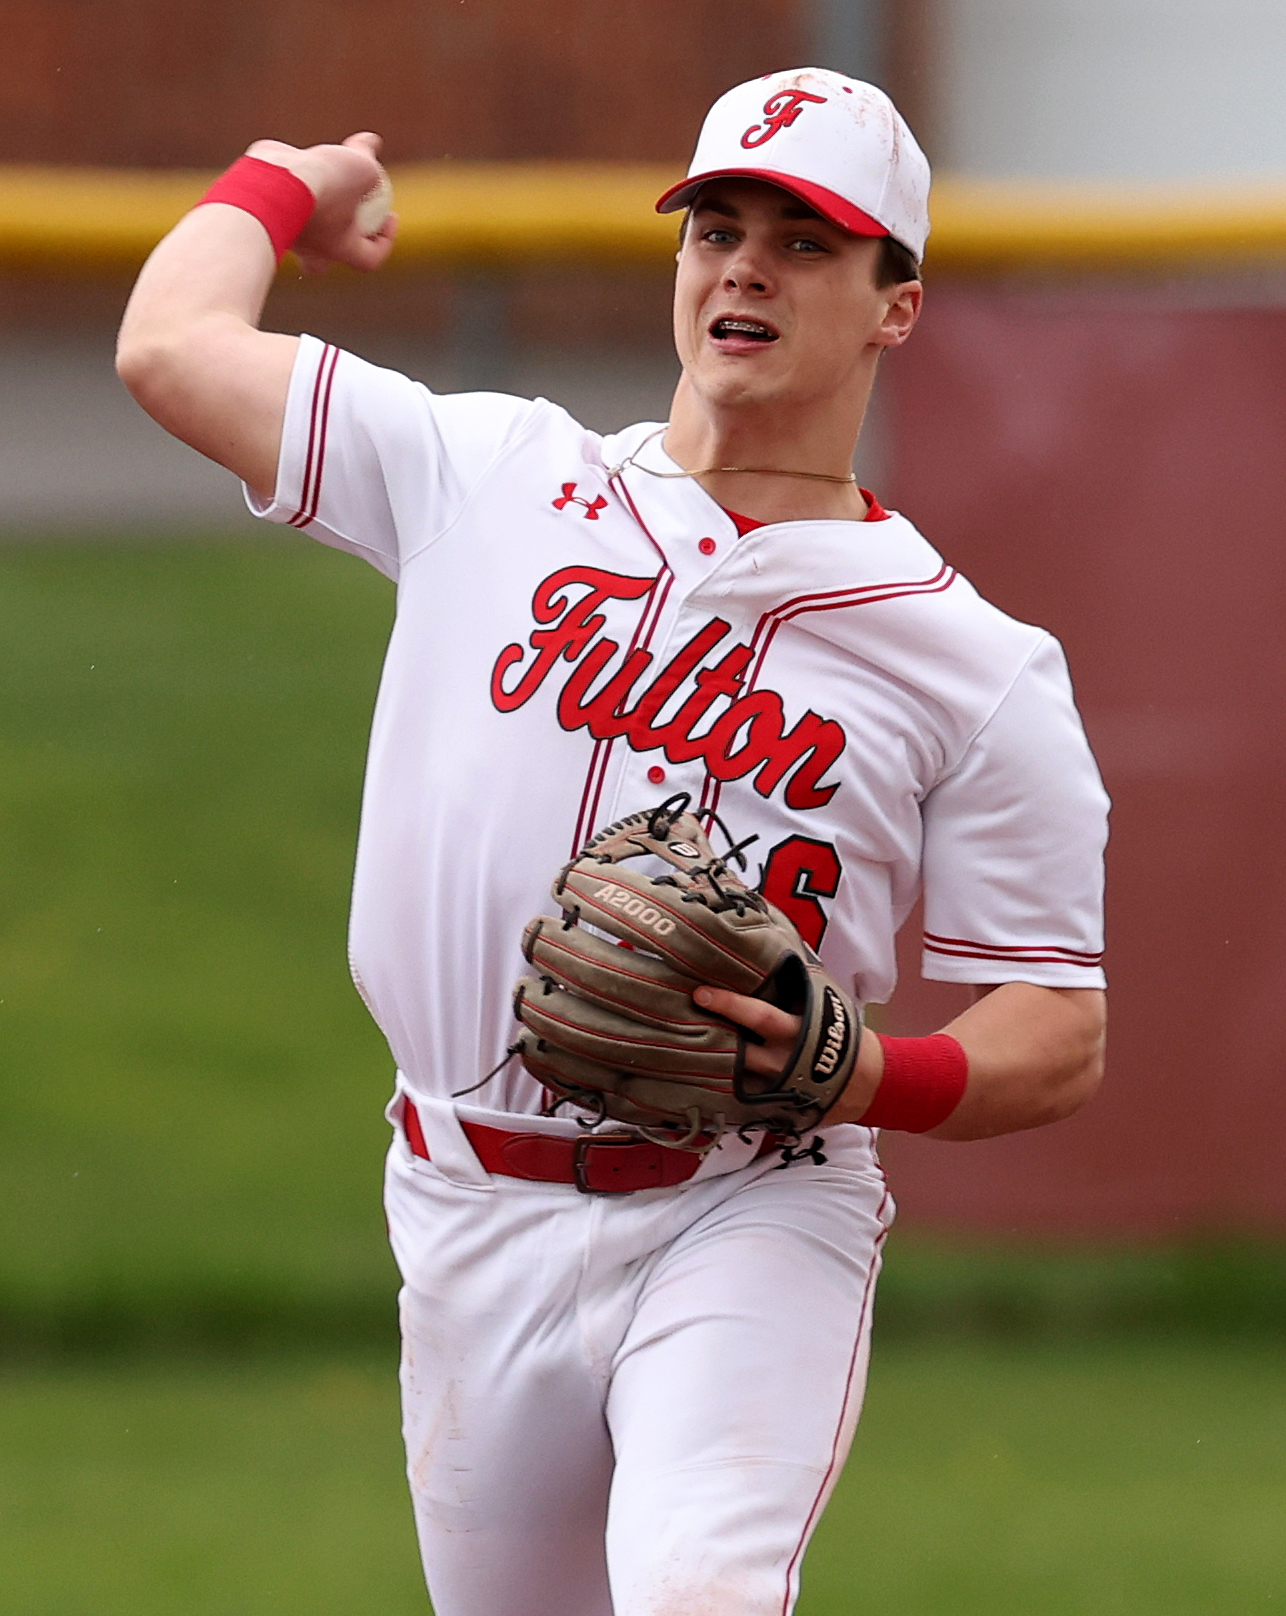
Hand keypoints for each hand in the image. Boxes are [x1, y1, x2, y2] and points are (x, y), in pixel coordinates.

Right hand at [245, 132, 396, 273]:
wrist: (274, 182)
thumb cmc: (325, 186)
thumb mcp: (362, 169)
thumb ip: (369, 158)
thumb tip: (372, 143)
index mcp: (340, 249)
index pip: (370, 258)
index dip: (386, 240)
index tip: (389, 215)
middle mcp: (311, 247)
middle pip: (326, 258)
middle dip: (339, 241)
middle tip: (349, 215)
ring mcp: (287, 230)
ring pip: (303, 228)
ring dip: (317, 205)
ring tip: (325, 173)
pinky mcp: (268, 207)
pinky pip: (285, 199)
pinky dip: (296, 183)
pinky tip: (302, 160)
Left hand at [694, 984, 885, 1122]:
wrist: (869, 1080)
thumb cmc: (842, 1033)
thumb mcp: (826, 1003)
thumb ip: (798, 984)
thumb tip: (771, 952)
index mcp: (797, 1030)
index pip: (758, 1016)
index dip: (728, 1004)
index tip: (700, 992)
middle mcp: (783, 1060)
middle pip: (740, 1049)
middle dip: (712, 1033)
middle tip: (681, 1018)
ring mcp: (776, 1085)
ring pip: (736, 1073)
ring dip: (709, 1059)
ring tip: (679, 1045)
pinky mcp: (773, 1104)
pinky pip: (742, 1093)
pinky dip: (720, 1083)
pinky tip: (696, 1072)